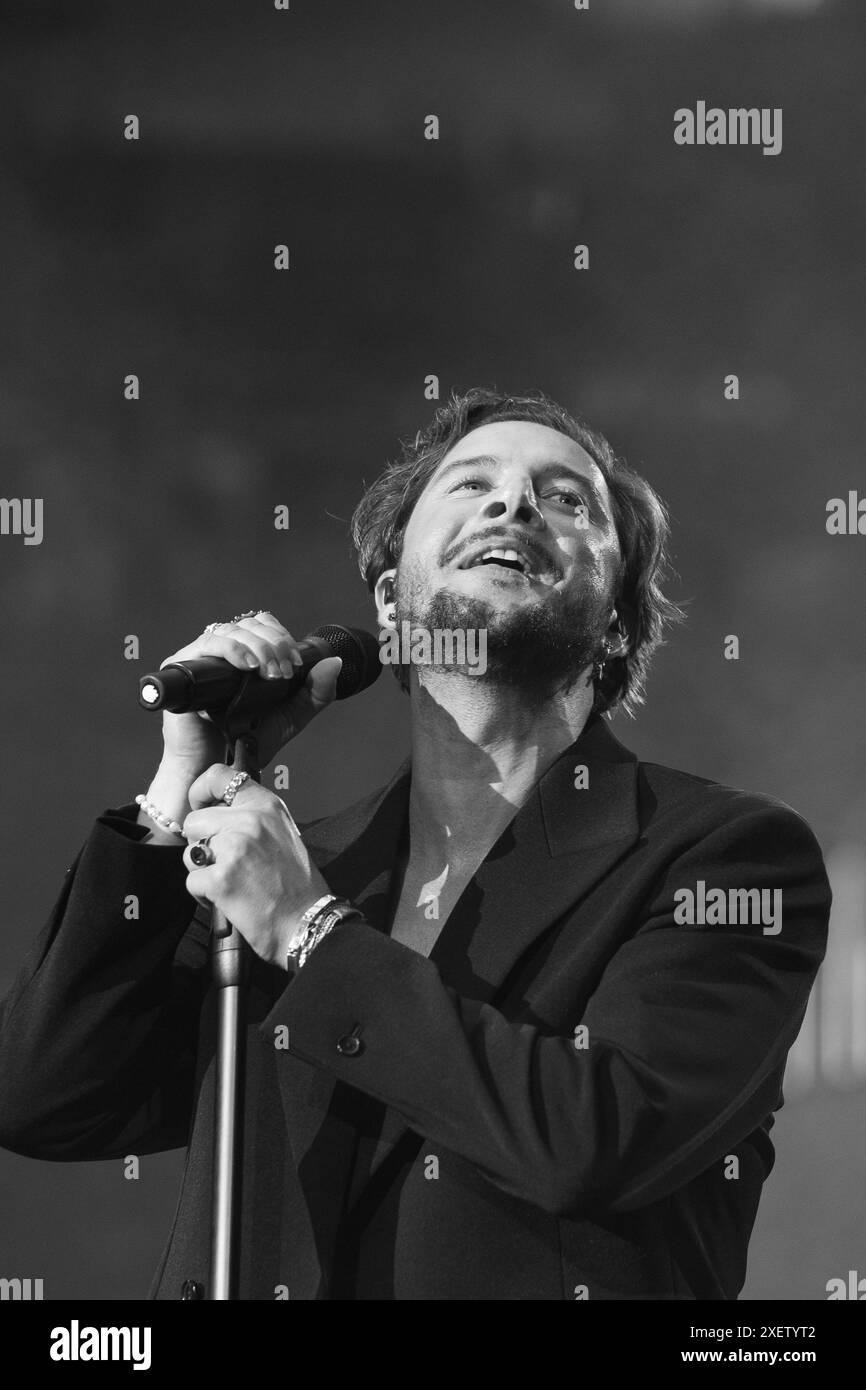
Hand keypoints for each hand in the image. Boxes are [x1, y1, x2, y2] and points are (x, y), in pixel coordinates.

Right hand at [159, 611, 341, 777]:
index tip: (295, 664)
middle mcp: (221, 650)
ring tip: (271, 673)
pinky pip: (209, 644)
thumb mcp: (291, 715)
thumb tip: (335, 661)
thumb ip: (315, 692)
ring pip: (232, 630)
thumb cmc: (245, 742)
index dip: (281, 636)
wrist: (212, 769)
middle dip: (274, 644)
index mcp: (244, 653)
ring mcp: (200, 656)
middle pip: (249, 624)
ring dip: (259, 647)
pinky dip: (234, 650)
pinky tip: (249, 666)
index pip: (262, 625)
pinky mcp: (182, 665)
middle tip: (284, 672)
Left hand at [181, 763, 332, 967]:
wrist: (307, 921)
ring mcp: (234, 848)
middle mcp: (249, 820)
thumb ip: (252, 817)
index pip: (219, 776)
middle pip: (195, 821)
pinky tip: (227, 900)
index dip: (201, 791)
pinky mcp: (220, 878)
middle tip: (224, 862)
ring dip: (202, 870)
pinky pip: (192, 881)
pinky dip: (204, 896)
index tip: (201, 806)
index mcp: (266, 805)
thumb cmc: (296, 884)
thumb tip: (217, 811)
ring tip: (230, 882)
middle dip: (202, 844)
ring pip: (190, 853)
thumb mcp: (282, 832)